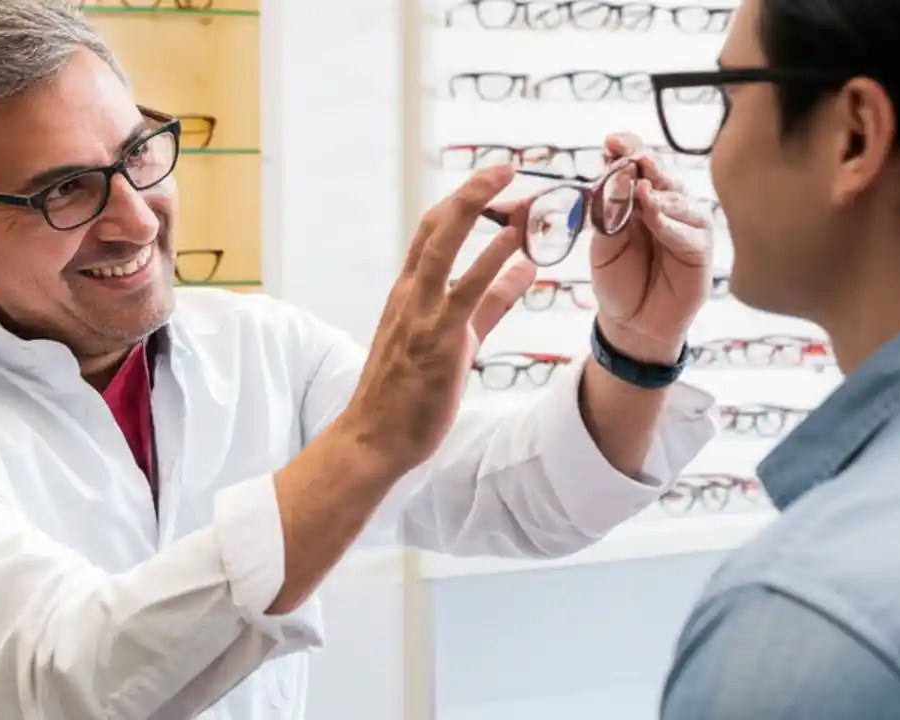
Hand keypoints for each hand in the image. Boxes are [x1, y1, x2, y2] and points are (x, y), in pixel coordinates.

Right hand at [334, 165, 535, 477]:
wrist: (374, 439)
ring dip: (478, 208)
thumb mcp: (455, 339)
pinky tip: (516, 243)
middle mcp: (409, 294)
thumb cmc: (407, 395)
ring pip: (444, 246)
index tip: (494, 179)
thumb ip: (492, 302)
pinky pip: (466, 292)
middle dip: (472, 190)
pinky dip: (490, 260)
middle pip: (436, 225)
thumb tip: (526, 269)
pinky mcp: (439, 341)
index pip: (432, 231)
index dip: (464, 200)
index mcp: (407, 292)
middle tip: (506, 166)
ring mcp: (420, 315)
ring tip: (514, 184)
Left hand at [589, 133, 714, 363]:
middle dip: (645, 162)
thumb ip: (609, 212)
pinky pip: (689, 232)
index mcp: (637, 199)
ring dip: (659, 192)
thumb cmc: (617, 280)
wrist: (631, 324)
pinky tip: (654, 215)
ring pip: (678, 199)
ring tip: (642, 189)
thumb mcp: (603, 244)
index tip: (611, 141)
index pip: (636, 166)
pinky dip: (670, 223)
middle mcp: (665, 206)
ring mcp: (685, 226)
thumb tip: (617, 174)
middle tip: (631, 155)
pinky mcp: (700, 250)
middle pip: (660, 175)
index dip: (628, 149)